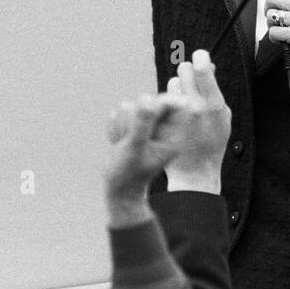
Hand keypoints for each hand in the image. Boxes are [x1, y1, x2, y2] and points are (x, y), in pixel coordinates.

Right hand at [105, 94, 183, 226]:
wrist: (117, 189)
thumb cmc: (129, 174)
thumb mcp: (136, 149)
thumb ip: (142, 124)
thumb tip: (148, 100)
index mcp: (172, 134)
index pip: (174, 105)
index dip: (160, 101)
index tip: (145, 107)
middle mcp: (161, 128)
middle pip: (150, 101)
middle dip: (135, 116)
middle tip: (130, 137)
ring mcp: (146, 126)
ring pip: (132, 105)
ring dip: (123, 122)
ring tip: (123, 142)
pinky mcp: (131, 126)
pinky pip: (120, 113)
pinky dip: (115, 125)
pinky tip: (116, 141)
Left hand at [164, 49, 231, 192]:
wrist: (196, 171)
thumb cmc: (212, 141)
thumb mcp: (222, 117)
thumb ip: (214, 91)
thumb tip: (208, 64)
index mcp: (214, 105)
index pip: (202, 69)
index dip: (201, 59)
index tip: (199, 56)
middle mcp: (195, 108)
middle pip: (185, 70)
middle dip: (188, 71)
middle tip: (190, 77)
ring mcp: (177, 114)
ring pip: (172, 82)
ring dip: (177, 86)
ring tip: (183, 100)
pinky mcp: (163, 120)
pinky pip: (162, 98)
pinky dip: (167, 100)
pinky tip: (172, 112)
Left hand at [264, 0, 289, 77]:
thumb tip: (276, 5)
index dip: (276, 2)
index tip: (278, 10)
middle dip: (268, 10)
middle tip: (274, 21)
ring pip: (270, 15)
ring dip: (271, 26)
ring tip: (280, 33)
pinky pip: (273, 32)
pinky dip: (274, 39)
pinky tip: (282, 42)